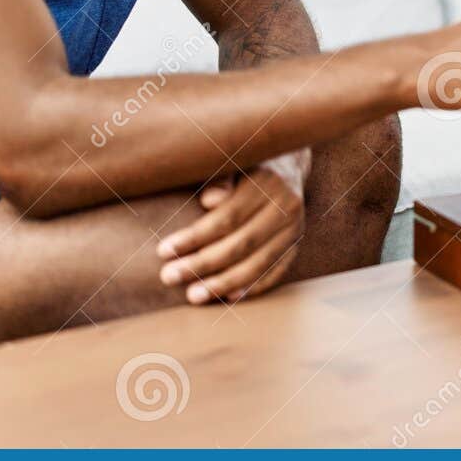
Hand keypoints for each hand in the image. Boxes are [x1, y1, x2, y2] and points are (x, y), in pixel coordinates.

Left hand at [157, 151, 307, 303]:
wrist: (286, 167)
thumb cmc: (243, 167)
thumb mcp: (230, 162)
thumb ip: (219, 179)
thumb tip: (210, 201)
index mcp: (267, 184)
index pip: (227, 218)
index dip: (194, 237)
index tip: (164, 251)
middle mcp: (287, 207)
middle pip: (241, 244)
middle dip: (202, 264)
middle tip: (169, 276)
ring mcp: (295, 230)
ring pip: (258, 264)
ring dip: (223, 283)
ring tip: (193, 295)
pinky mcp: (295, 247)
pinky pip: (274, 273)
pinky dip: (250, 288)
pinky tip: (226, 298)